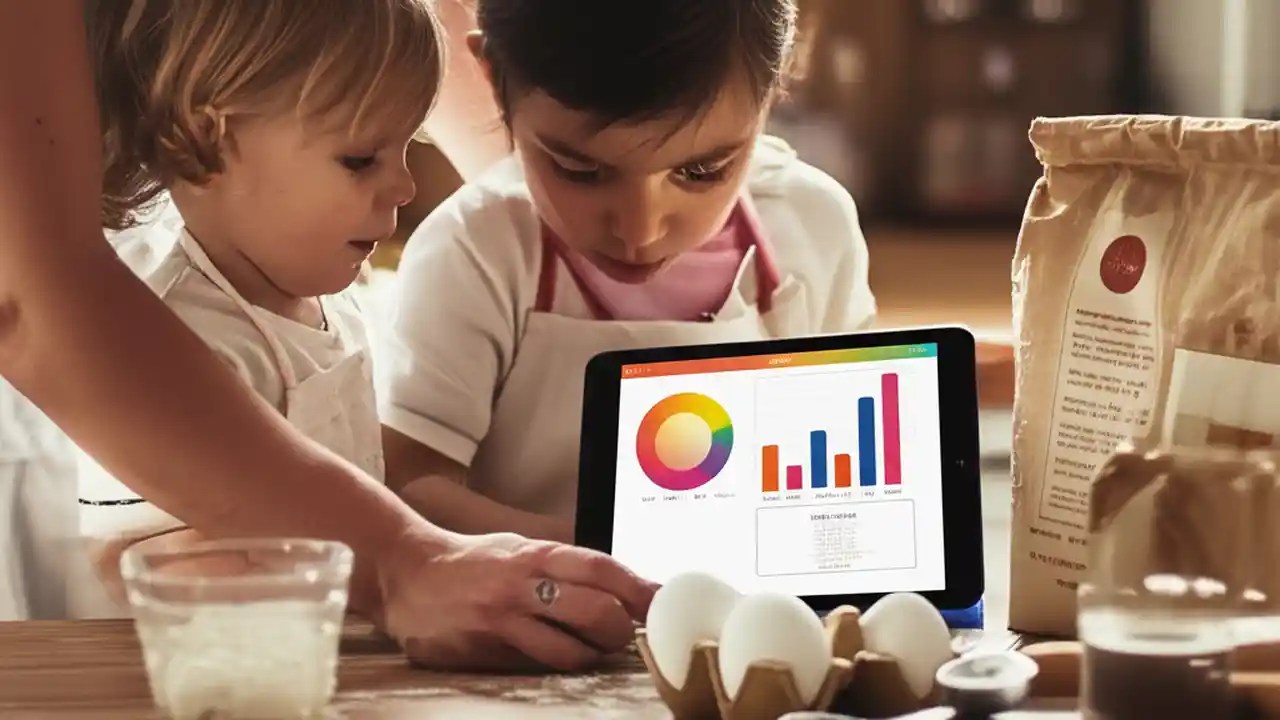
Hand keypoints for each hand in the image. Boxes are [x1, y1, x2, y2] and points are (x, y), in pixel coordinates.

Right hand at [375, 528, 657, 671]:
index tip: (660, 602)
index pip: (601, 569)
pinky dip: (555, 666)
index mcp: (534, 554)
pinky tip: (554, 656)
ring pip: (571, 652)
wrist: (407, 573)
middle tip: (622, 634)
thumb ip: (564, 567)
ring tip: (591, 650)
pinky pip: (535, 667)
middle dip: (621, 630)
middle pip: (597, 614)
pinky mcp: (485, 653)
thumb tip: (621, 588)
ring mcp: (503, 622)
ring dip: (592, 656)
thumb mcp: (519, 549)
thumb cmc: (473, 561)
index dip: (637, 588)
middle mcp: (522, 586)